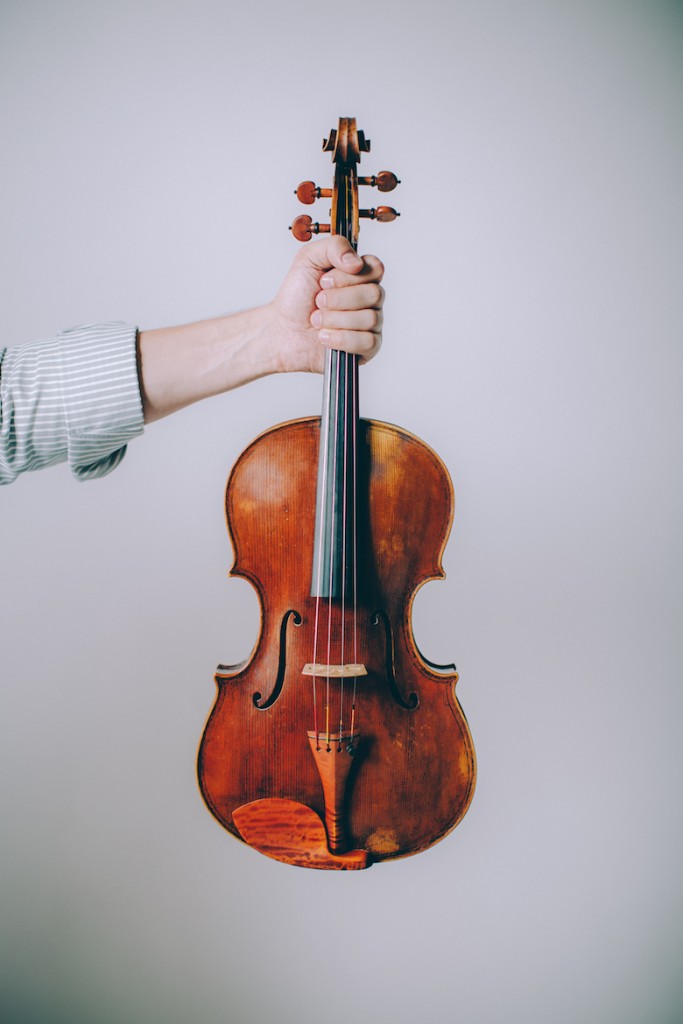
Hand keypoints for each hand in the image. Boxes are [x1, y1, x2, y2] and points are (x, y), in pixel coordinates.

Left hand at [269, 236, 384, 373]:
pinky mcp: (367, 348)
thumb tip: (357, 262)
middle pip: (375, 294)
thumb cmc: (297, 296)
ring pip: (370, 319)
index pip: (377, 269)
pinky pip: (367, 342)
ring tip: (316, 321)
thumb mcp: (308, 258)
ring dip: (335, 319)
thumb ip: (334, 246)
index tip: (325, 280)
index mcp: (361, 276)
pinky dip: (341, 339)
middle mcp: (370, 299)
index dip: (349, 276)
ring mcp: (371, 324)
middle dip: (338, 299)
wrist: (282, 329)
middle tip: (317, 301)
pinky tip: (323, 337)